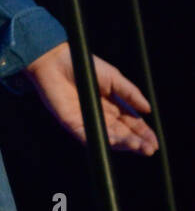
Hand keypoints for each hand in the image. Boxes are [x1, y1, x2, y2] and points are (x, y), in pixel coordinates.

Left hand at [25, 42, 157, 154]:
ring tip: (138, 146)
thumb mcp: (113, 78)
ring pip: (109, 138)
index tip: (155, 142)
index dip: (143, 134)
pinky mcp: (73, 123)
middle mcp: (102, 117)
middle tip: (149, 149)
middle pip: (123, 134)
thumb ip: (130, 93)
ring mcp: (88, 121)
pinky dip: (101, 140)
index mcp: (113, 106)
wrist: (57, 61)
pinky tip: (115, 142)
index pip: (131, 124)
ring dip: (124, 144)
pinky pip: (89, 136)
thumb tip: (148, 109)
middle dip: (137, 142)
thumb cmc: (85, 67)